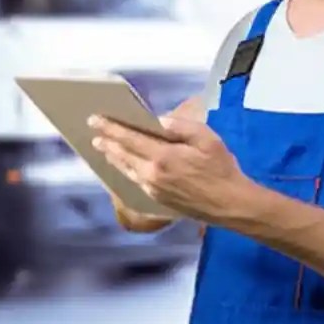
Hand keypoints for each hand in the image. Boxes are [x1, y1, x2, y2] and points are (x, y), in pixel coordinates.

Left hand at [88, 115, 253, 221]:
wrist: (230, 204)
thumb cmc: (222, 169)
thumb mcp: (207, 139)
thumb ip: (181, 126)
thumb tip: (159, 121)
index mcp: (163, 157)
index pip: (129, 138)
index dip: (110, 128)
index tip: (96, 119)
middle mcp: (152, 174)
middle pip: (122, 155)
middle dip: (106, 142)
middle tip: (94, 132)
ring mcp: (153, 189)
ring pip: (126, 170)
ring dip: (113, 157)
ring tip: (103, 148)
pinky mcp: (157, 198)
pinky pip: (135, 180)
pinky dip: (125, 170)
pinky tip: (124, 166)